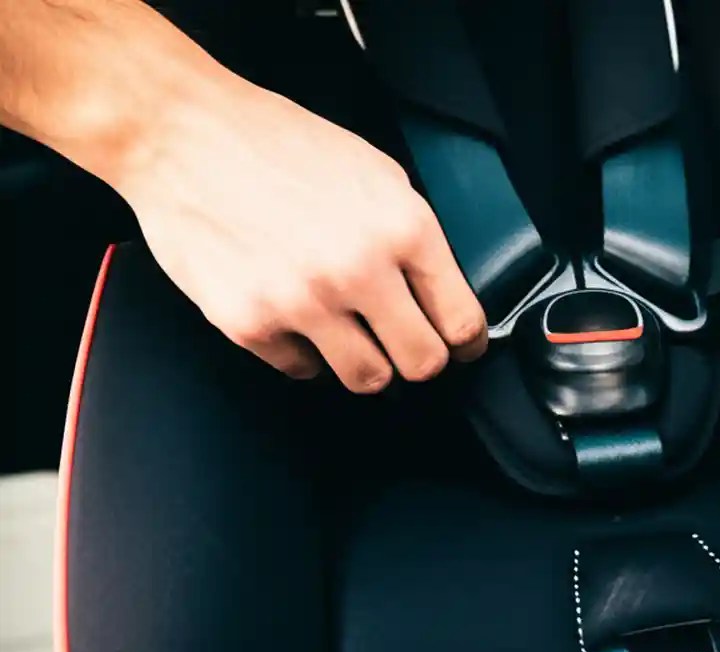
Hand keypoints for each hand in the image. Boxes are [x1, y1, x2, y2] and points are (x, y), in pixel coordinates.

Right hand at [111, 78, 486, 392]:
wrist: (185, 136)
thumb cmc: (279, 145)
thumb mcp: (377, 172)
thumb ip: (414, 235)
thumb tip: (441, 290)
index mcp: (402, 228)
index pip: (460, 319)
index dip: (466, 342)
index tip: (461, 346)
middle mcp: (358, 270)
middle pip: (422, 362)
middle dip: (421, 358)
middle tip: (406, 343)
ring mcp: (302, 303)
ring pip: (367, 379)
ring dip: (366, 361)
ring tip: (350, 330)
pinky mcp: (250, 324)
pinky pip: (302, 368)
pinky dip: (304, 350)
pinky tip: (295, 314)